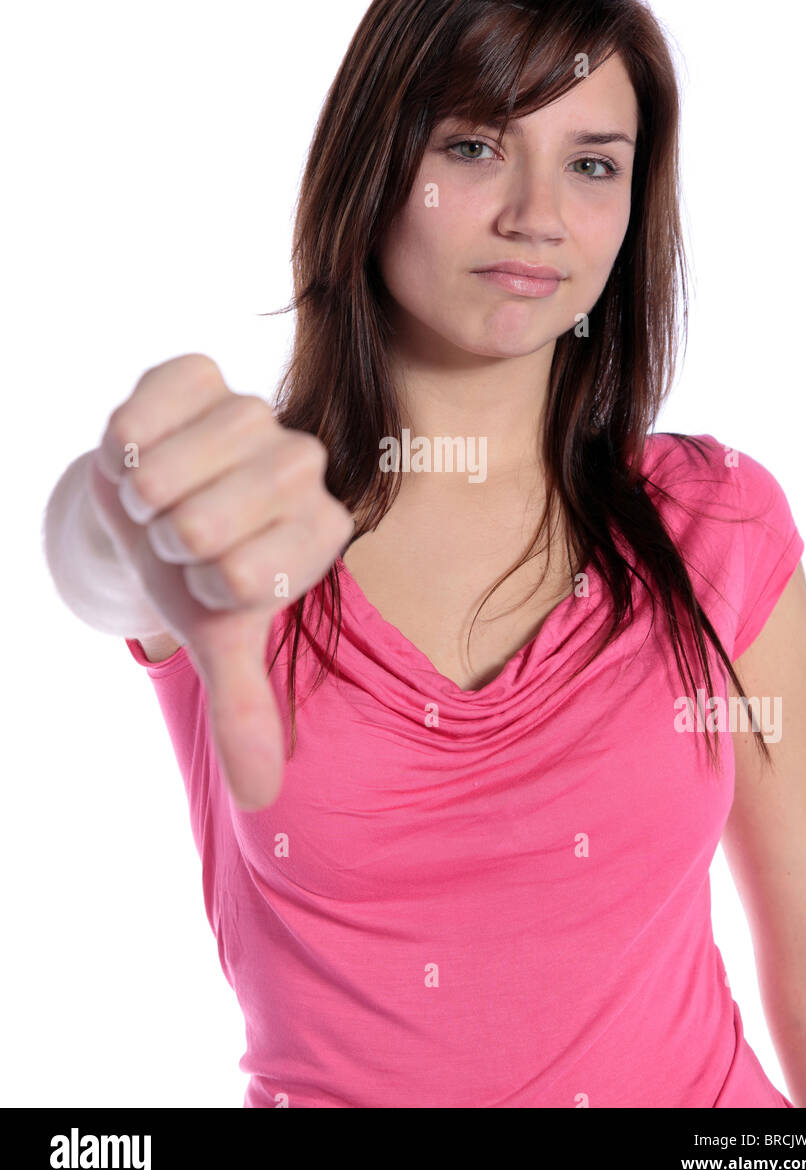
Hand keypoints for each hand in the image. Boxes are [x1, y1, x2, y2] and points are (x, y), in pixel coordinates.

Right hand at [88, 354, 353, 810]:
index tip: (210, 572)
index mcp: (323, 530)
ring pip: (165, 475)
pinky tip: (140, 449)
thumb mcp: (218, 637)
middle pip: (203, 525)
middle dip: (166, 545)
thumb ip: (245, 710)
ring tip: (157, 494)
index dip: (204, 585)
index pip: (247, 577)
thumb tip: (262, 798)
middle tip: (178, 531)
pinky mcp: (199, 372)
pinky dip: (118, 447)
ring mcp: (254, 410)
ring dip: (137, 500)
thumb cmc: (195, 570)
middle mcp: (305, 463)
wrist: (150, 501)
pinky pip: (136, 417)